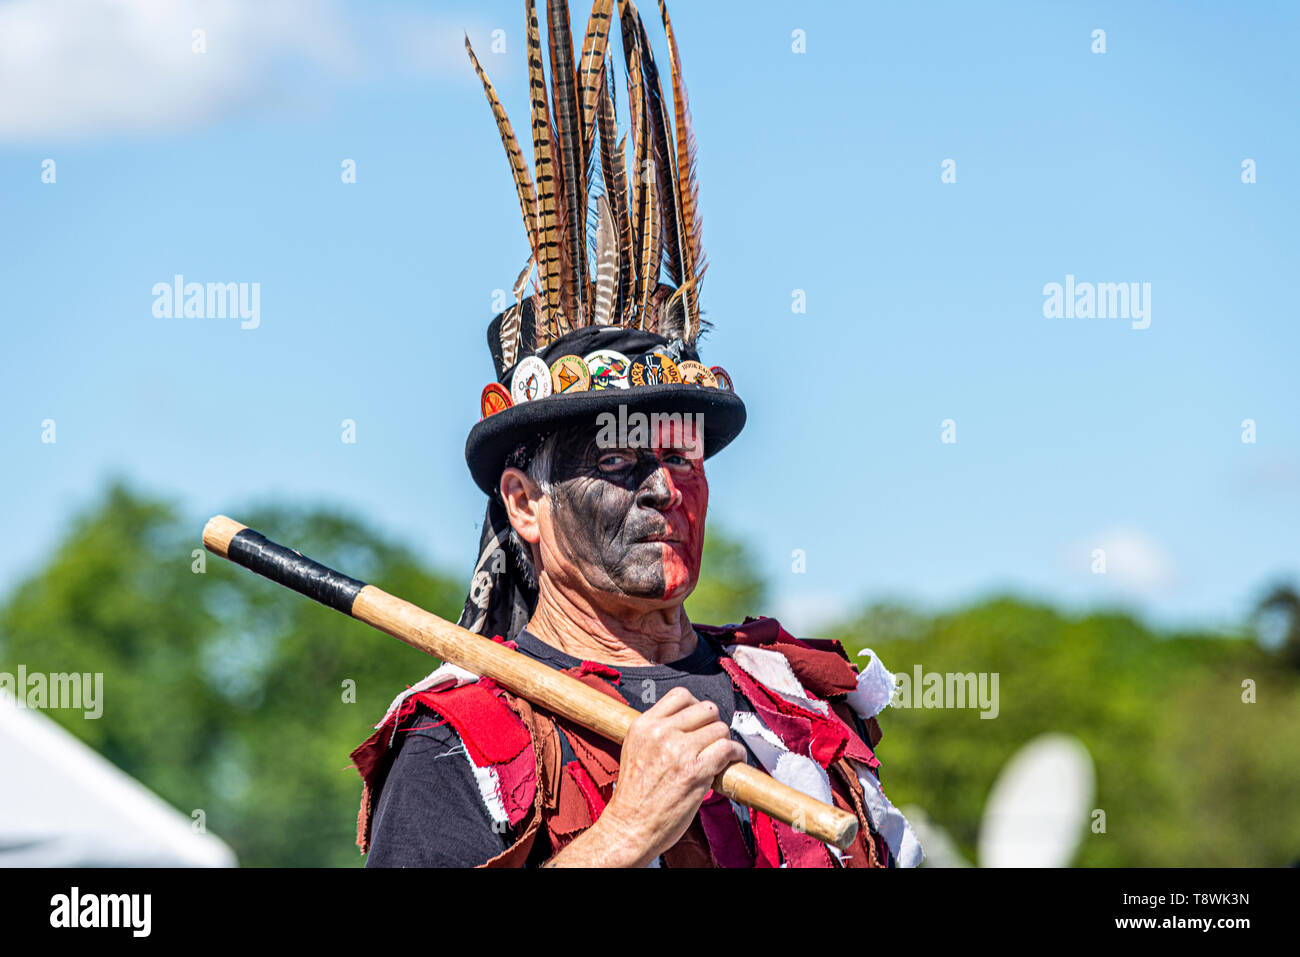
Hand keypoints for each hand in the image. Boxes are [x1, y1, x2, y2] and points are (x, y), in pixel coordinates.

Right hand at [543, 687, 746, 866]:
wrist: (630, 828)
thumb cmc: (633, 797)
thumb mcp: (634, 750)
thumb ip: (657, 733)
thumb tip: (687, 725)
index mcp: (644, 725)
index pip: (681, 696)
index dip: (696, 707)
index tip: (700, 721)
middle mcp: (661, 732)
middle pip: (705, 709)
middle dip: (712, 724)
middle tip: (712, 740)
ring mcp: (679, 750)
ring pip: (719, 728)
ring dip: (725, 740)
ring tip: (723, 753)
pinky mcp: (696, 771)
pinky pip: (728, 748)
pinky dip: (737, 753)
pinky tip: (734, 761)